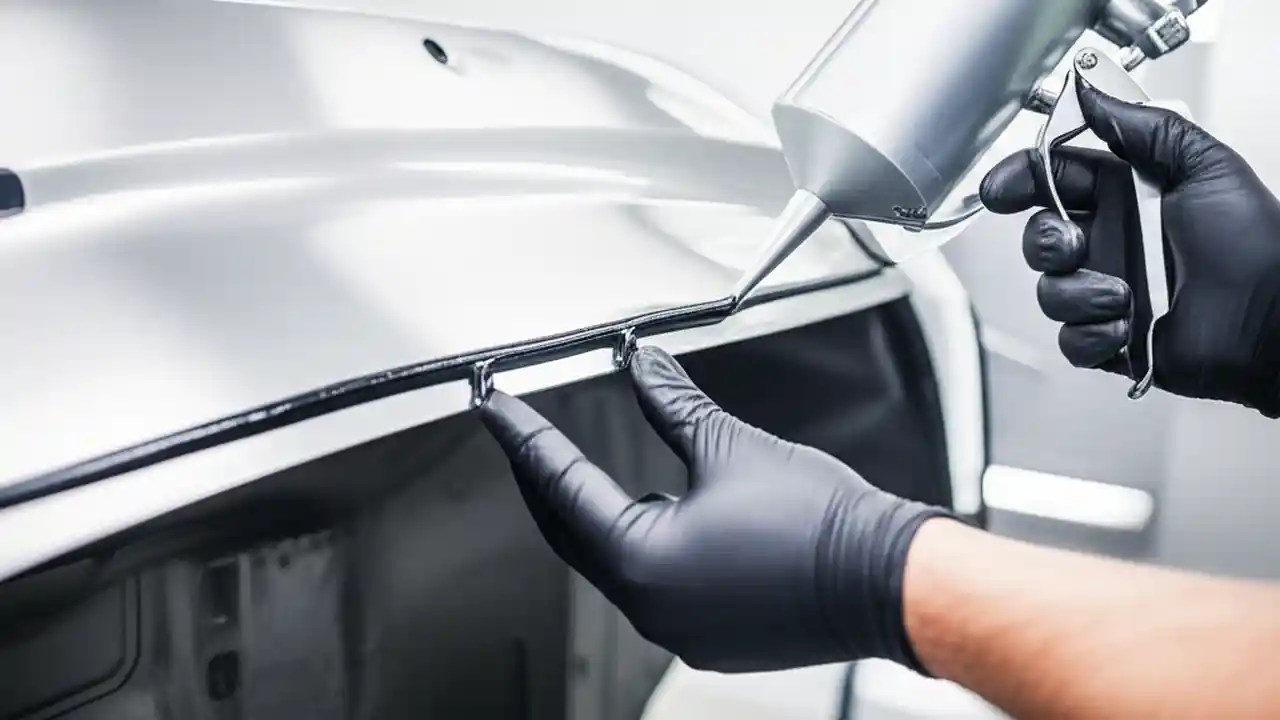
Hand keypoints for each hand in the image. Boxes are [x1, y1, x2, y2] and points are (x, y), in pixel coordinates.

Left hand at [479, 347, 949, 672]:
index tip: (498, 409)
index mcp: (642, 562)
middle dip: (547, 479)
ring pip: (612, 560)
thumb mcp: (729, 445)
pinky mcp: (710, 635)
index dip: (526, 439)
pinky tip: (648, 512)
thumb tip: (641, 366)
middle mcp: (651, 607)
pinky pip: (653, 584)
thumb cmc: (821, 525)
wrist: (889, 580)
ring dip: (594, 514)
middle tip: (522, 433)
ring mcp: (680, 629)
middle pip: (574, 532)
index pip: (561, 488)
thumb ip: (671, 402)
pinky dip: (639, 543)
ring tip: (576, 466)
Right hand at [981, 77, 1279, 415]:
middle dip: (1046, 241)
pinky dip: (1093, 335)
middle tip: (1075, 243)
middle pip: (1038, 235)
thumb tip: (1093, 93)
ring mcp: (1105, 291)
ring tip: (1123, 294)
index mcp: (1125, 197)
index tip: (1004, 188)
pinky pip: (1070, 340)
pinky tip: (1127, 326)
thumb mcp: (1204, 166)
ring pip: (1048, 290)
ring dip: (1078, 293)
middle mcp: (1111, 242)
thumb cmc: (1254, 247)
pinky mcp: (1109, 337)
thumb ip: (1144, 127)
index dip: (1021, 180)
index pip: (1053, 180)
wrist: (1269, 319)